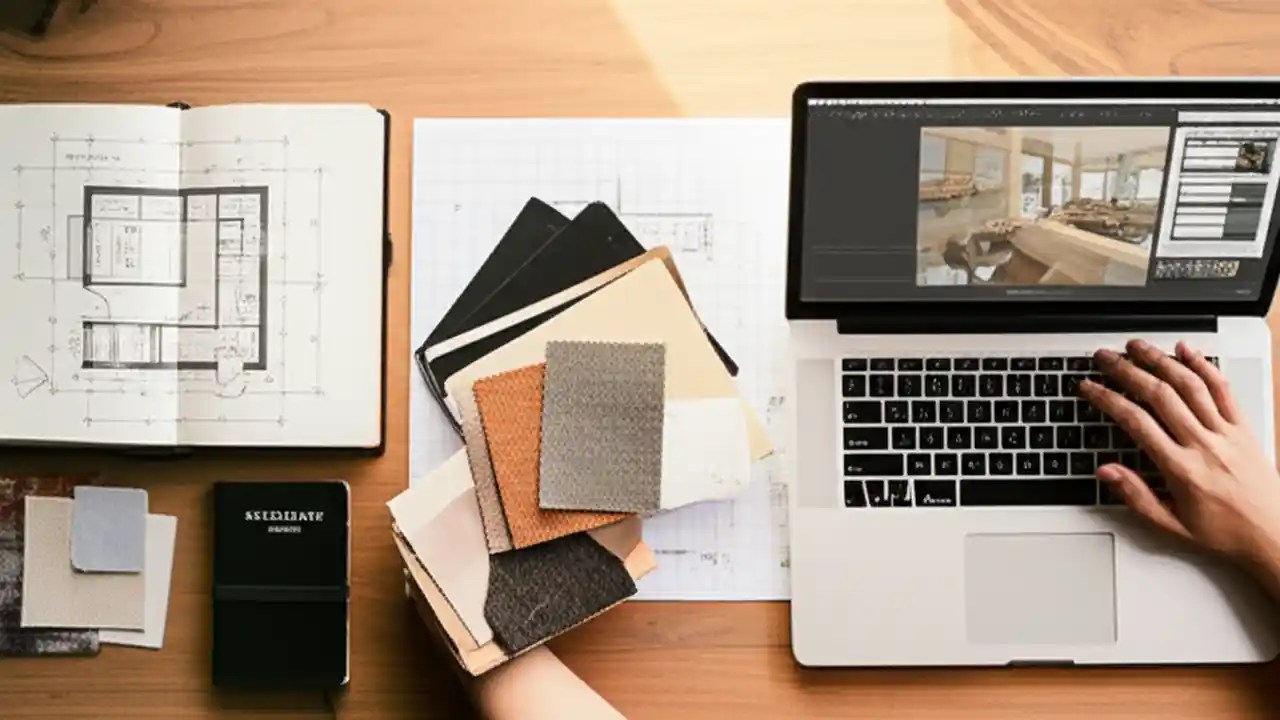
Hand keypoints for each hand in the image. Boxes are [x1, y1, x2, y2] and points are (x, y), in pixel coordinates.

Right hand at [1079, 339, 1279, 598]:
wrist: (1273, 534)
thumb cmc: (1224, 532)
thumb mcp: (1171, 525)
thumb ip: (1135, 496)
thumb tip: (1106, 471)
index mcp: (1181, 469)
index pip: (1135, 422)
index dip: (1107, 399)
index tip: (1089, 388)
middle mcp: (1204, 445)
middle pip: (1158, 395)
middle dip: (1126, 370)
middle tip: (1104, 358)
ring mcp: (1226, 433)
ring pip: (1189, 385)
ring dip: (1160, 360)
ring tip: (1136, 346)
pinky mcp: (1243, 428)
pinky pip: (1223, 389)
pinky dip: (1203, 365)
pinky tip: (1186, 349)